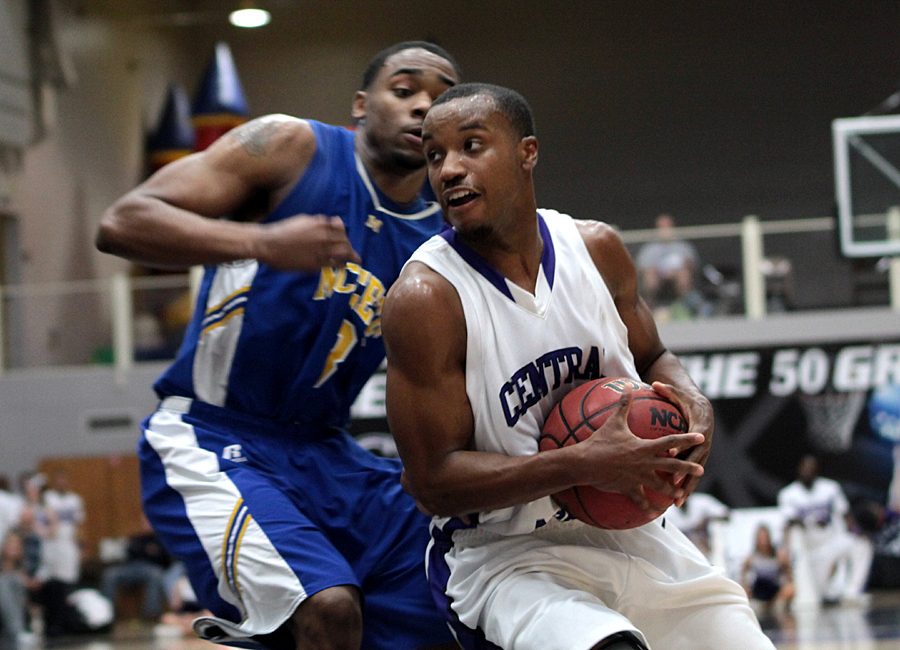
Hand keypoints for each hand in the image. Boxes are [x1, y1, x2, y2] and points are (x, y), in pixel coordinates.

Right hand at [256, 214, 360, 270]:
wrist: (269, 244)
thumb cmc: (283, 231)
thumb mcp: (301, 220)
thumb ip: (316, 222)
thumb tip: (327, 224)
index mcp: (320, 223)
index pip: (340, 228)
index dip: (344, 234)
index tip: (345, 239)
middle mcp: (323, 235)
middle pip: (344, 241)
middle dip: (349, 247)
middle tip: (352, 253)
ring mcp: (321, 249)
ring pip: (344, 252)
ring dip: (351, 256)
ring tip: (356, 260)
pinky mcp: (316, 263)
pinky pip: (335, 263)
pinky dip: (341, 265)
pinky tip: (343, 267)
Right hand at [578, 388, 704, 510]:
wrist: (586, 463)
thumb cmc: (600, 442)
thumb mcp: (613, 422)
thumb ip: (624, 405)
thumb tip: (628, 387)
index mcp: (644, 447)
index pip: (671, 441)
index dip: (687, 438)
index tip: (701, 437)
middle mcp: (645, 464)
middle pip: (672, 466)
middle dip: (688, 467)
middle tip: (701, 469)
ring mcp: (638, 478)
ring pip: (660, 485)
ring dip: (672, 489)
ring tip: (681, 493)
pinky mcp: (629, 489)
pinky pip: (641, 501)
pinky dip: (648, 507)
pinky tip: (654, 514)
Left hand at [651, 380, 712, 501]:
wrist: (704, 410)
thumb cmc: (687, 401)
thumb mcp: (680, 395)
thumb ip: (668, 390)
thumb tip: (655, 383)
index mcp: (699, 428)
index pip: (691, 439)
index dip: (682, 447)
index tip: (670, 455)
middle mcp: (703, 443)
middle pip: (695, 461)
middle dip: (685, 474)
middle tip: (673, 485)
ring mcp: (702, 453)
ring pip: (695, 474)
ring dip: (687, 488)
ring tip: (677, 502)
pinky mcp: (698, 460)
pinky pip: (692, 476)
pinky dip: (686, 488)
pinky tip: (677, 501)